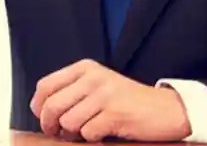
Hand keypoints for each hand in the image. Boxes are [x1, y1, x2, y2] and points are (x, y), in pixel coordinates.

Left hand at [30, 59, 190, 141]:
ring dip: (73, 134)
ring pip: (68, 122)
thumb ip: (73, 91)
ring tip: (85, 132)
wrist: (167, 109)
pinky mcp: (115, 114)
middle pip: (52, 105)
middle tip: (57, 133)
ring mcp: (104, 96)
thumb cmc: (130, 101)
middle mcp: (92, 78)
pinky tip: (101, 134)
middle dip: (50, 124)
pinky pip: (87, 132)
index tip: (42, 117)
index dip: (38, 106)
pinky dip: (92, 138)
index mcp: (85, 68)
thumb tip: (42, 109)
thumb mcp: (100, 85)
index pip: (45, 85)